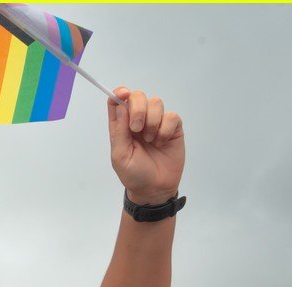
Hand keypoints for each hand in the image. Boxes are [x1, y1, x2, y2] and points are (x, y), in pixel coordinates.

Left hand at [108, 87, 184, 204]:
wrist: (155, 188)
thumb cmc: (134, 174)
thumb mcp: (120, 155)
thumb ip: (119, 130)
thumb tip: (120, 105)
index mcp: (121, 126)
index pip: (118, 101)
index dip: (120, 93)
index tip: (123, 94)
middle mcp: (137, 121)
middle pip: (138, 96)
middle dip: (138, 109)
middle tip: (137, 129)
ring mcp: (155, 122)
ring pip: (156, 102)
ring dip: (152, 121)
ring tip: (150, 140)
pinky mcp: (172, 127)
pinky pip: (171, 115)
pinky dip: (166, 129)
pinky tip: (162, 142)